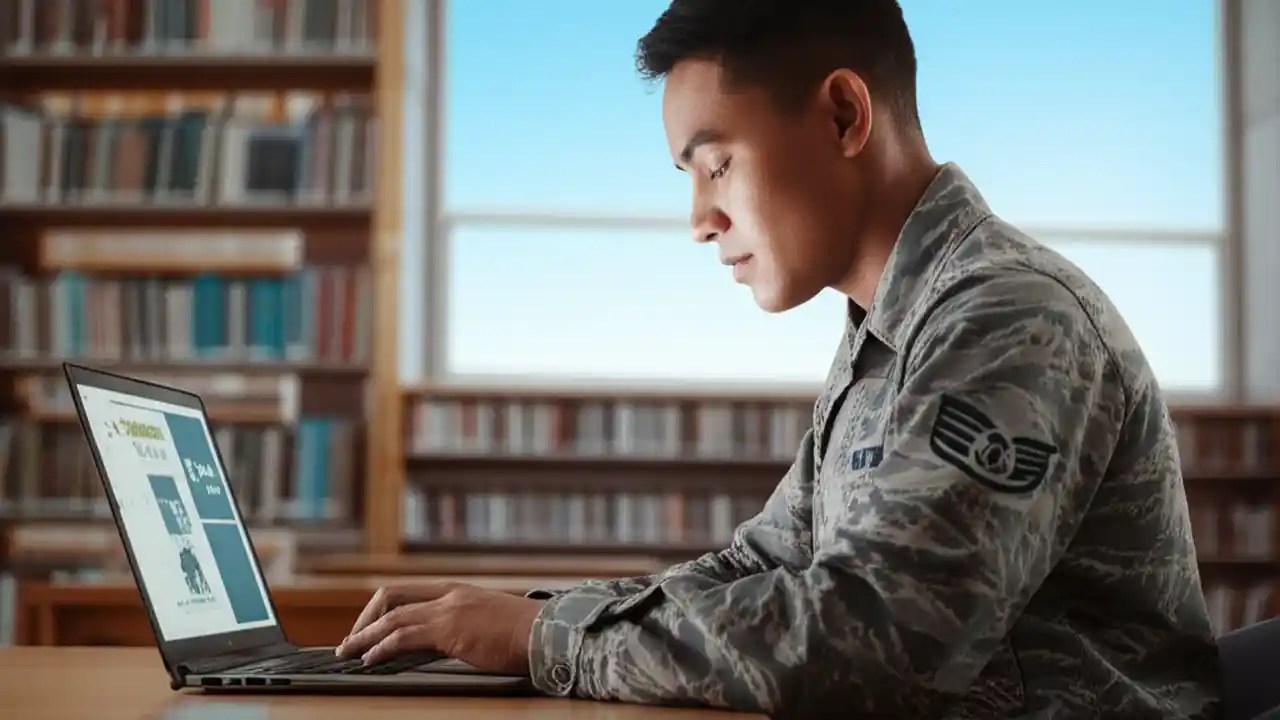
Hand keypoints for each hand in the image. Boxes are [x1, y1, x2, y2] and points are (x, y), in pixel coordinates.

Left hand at [335, 582, 543, 674]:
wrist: (548, 633)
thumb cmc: (525, 633)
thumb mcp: (487, 620)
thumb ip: (463, 623)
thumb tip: (444, 641)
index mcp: (456, 590)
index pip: (406, 591)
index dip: (380, 609)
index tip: (368, 628)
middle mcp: (448, 594)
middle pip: (390, 595)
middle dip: (364, 618)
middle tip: (351, 641)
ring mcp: (449, 609)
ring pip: (391, 616)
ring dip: (364, 635)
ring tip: (349, 652)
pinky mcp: (450, 630)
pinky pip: (403, 636)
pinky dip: (381, 647)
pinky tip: (371, 659)